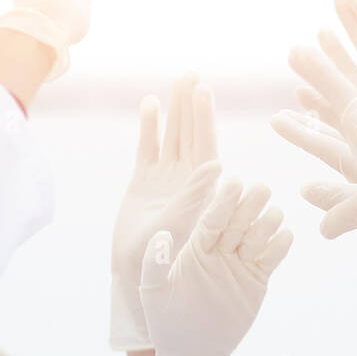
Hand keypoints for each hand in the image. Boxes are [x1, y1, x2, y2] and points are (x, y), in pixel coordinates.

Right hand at [111, 74, 221, 349]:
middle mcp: (186, 182)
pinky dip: (149, 127)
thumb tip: (218, 167)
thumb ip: (195, 198)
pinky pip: (148, 149)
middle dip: (191, 108)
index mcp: (200, 192)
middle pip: (190, 136)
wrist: (139, 279)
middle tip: (193, 76)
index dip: (205, 121)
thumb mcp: (180, 229)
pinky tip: (151, 103)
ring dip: (175, 111)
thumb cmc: (164, 263)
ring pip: (172, 138)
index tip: (205, 93)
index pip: (205, 148)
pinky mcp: (143, 182)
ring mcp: (164, 179)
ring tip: (179, 80)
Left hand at [140, 179, 292, 355]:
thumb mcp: (153, 292)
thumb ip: (155, 263)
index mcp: (195, 248)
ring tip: (274, 213)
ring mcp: (240, 266)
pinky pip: (271, 260)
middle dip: (249, 205)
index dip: (222, 202)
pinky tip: (286, 236)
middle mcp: (220, 251)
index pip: (212, 219)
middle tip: (261, 187)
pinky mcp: (257, 282)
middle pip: (238, 222)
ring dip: (267, 223)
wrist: (190, 354)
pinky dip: (280, 248)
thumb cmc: (166, 322)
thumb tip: (160, 236)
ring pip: (257, 237)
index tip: (232, 182)